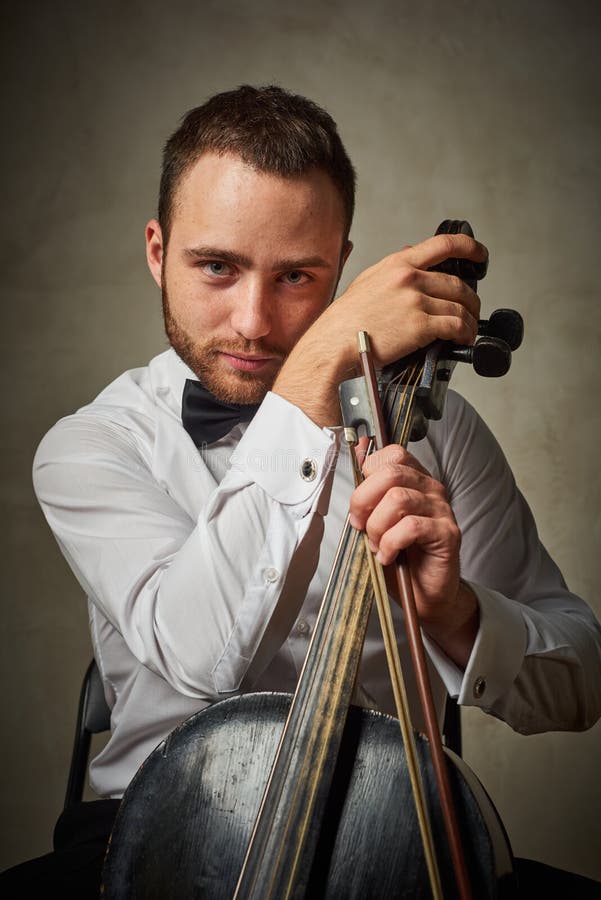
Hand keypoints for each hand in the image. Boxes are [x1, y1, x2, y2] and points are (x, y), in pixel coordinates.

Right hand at [274, 232, 486, 425]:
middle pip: (457, 282)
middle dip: (470, 298)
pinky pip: (456, 325)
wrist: (334, 343)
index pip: (443, 245)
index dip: (469, 248)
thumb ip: (391, 270)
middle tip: (471, 309)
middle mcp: (409, 278)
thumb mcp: (366, 282)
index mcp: (397, 264)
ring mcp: (415, 301)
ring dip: (469, 319)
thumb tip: (410, 256)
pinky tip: (463, 338)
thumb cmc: (345, 320)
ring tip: (467, 329)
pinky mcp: (420, 325)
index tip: (480, 255)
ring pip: (460, 306)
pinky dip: (465, 332)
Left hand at [349, 444, 478, 667]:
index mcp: (415, 480)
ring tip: (378, 545)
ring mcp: (442, 510)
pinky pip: (410, 527)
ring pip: (398, 499)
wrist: (424, 594)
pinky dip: (391, 543)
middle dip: (364, 501)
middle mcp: (431, 489)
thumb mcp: (375, 518)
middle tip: (360, 526)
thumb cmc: (400, 556)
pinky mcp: (447, 534)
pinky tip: (388, 556)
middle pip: (391, 473)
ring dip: (377, 526)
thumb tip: (357, 447)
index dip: (368, 475)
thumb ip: (369, 485)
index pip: (393, 454)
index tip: (360, 505)